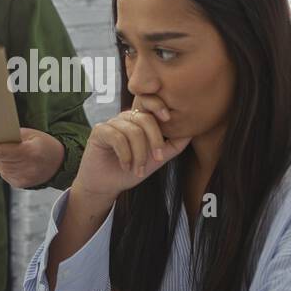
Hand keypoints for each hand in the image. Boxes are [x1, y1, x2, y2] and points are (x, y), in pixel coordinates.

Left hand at [0, 127, 64, 188]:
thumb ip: (12, 135)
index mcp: (29, 153)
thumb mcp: (33, 134)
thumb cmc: (46, 146)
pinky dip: (3, 165)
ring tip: (12, 152)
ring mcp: (20, 178)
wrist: (60, 165)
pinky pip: (2, 172)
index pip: (0, 151)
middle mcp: (24, 168)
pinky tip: (15, 161)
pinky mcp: (18, 184)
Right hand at [72, 98, 190, 199]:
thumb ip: (173, 146)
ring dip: (139, 155)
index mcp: (139, 120)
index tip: (168, 118)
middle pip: (145, 119)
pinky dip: (125, 154)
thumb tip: (191, 132)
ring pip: (133, 131)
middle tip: (157, 159)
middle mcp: (125, 118)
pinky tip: (125, 166)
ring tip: (137, 170)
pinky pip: (117, 137)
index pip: (150, 104)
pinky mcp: (99, 131)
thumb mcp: (156, 159)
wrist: (107, 186)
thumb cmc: (131, 170)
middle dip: (155, 141)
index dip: (159, 105)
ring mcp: (111, 123)